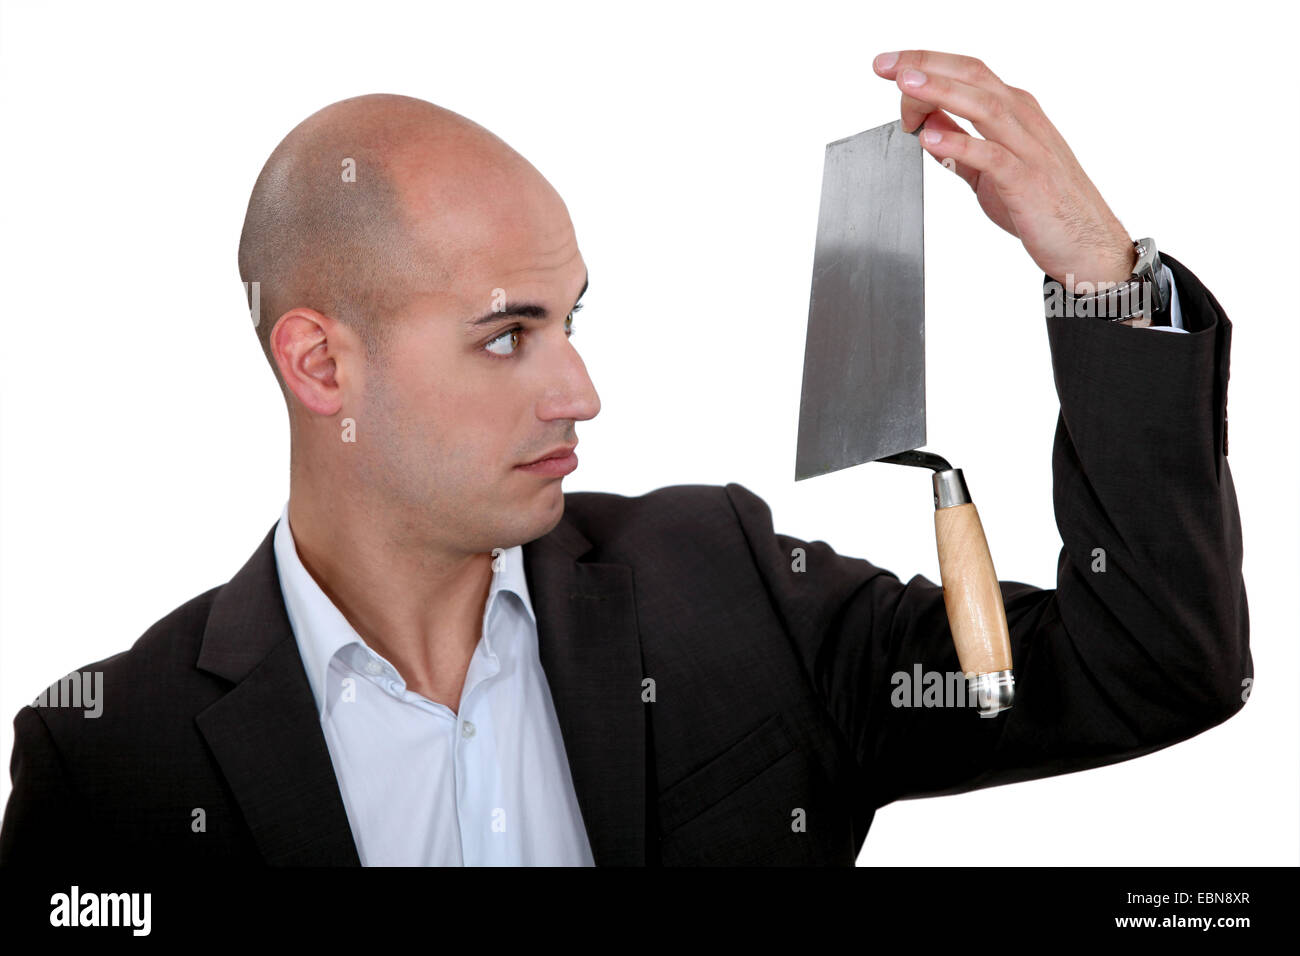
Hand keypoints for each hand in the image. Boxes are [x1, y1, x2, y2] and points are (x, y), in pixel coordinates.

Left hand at [872, 50, 1135, 287]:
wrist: (1087, 243)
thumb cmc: (1043, 205)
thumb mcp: (990, 170)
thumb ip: (961, 147)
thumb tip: (927, 125)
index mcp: (1015, 111)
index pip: (967, 73)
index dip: (927, 64)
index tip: (888, 67)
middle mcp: (1023, 119)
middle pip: (972, 76)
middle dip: (926, 65)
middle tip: (884, 64)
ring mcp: (1028, 148)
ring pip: (984, 106)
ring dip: (942, 92)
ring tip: (906, 85)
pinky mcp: (1028, 181)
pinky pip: (992, 156)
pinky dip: (960, 144)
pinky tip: (930, 139)